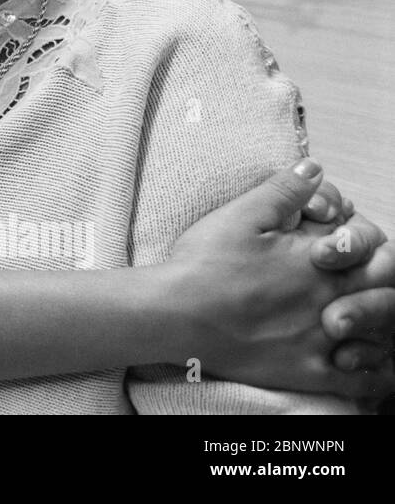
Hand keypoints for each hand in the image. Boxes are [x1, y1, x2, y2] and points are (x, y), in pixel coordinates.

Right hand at [166, 158, 394, 401]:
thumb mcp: (242, 214)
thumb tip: (314, 167)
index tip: (337, 240)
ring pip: (382, 335)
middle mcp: (331, 300)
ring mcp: (323, 340)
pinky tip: (359, 358)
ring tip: (361, 316)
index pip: (372, 245)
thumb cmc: (204, 264)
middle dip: (379, 277)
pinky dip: (372, 370)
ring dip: (380, 322)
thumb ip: (284, 190)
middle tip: (355, 276)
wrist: (175, 315)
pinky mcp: (308, 372)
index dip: (362, 239)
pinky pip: (362, 381)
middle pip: (386, 288)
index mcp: (319, 261)